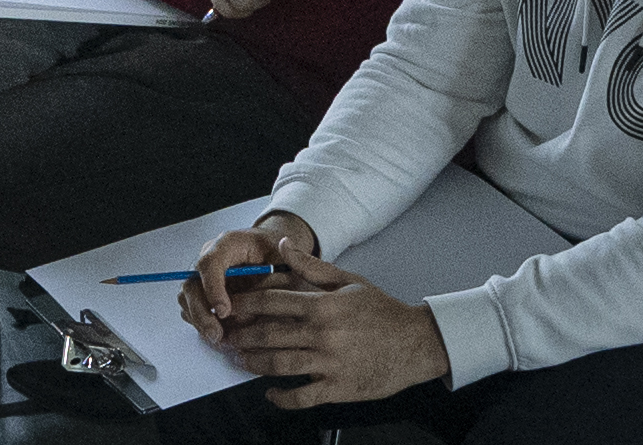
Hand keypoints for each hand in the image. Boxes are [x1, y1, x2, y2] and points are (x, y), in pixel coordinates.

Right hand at [181, 213, 321, 340]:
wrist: (270, 252)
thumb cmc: (276, 255)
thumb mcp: (285, 258)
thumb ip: (278, 271)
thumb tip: (263, 288)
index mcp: (229, 243)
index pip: (210, 262)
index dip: (213, 288)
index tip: (225, 312)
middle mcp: (210, 256)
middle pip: (192, 283)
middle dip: (202, 312)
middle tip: (216, 334)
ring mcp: (203, 273)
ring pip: (188, 298)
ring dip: (200, 321)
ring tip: (219, 338)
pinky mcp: (202, 289)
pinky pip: (192, 308)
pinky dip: (201, 323)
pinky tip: (219, 334)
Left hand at [209, 249, 445, 408]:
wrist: (416, 343)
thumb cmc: (382, 311)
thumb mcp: (348, 280)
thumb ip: (310, 265)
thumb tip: (282, 244)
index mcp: (323, 306)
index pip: (272, 303)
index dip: (244, 306)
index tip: (228, 308)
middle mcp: (323, 335)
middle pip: (269, 335)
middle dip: (242, 336)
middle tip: (226, 338)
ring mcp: (329, 363)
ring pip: (280, 365)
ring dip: (254, 364)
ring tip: (240, 361)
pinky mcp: (338, 388)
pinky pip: (302, 397)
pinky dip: (282, 398)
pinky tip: (270, 393)